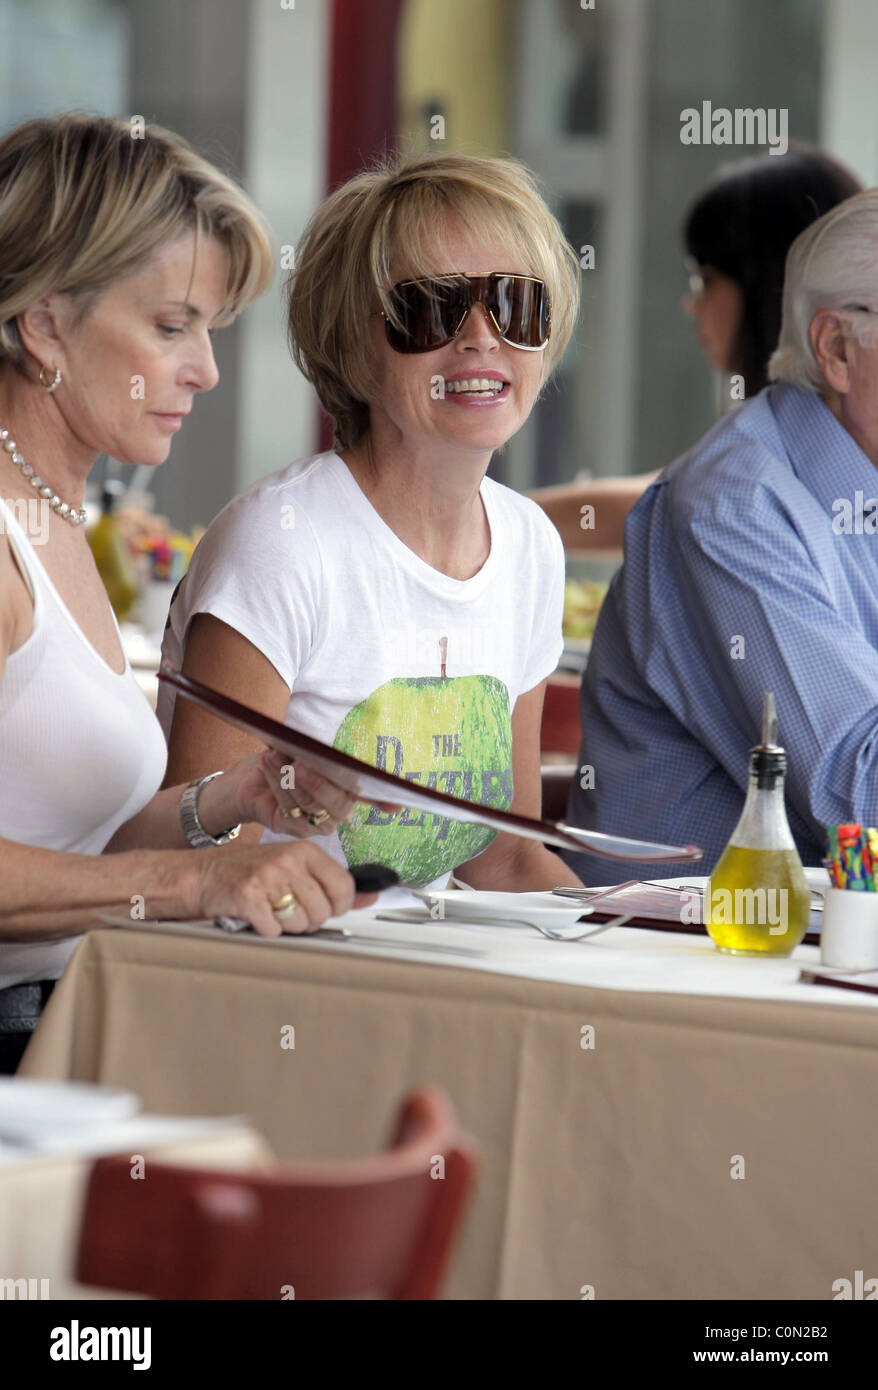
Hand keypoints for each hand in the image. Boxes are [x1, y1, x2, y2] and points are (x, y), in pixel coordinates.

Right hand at [190, 838, 377, 935]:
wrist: (201, 875)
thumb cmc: (248, 871)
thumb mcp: (291, 866)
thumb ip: (330, 881)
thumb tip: (370, 896)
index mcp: (304, 851)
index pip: (343, 885)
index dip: (338, 906)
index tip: (327, 907)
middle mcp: (288, 861)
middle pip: (323, 911)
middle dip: (308, 919)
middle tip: (288, 908)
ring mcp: (267, 879)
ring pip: (300, 923)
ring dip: (286, 925)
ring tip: (271, 909)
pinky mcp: (248, 898)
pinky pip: (273, 930)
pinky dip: (264, 929)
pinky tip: (255, 915)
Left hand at [227, 749, 401, 839]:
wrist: (248, 780)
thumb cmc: (281, 762)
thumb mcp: (304, 751)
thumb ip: (324, 754)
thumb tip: (337, 754)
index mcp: (348, 791)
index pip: (370, 795)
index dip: (383, 800)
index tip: (394, 805)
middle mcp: (337, 812)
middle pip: (338, 802)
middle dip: (318, 781)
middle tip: (299, 763)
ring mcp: (317, 824)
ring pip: (308, 803)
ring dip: (288, 777)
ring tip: (272, 755)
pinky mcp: (293, 829)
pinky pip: (287, 808)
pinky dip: (275, 782)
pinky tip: (267, 764)